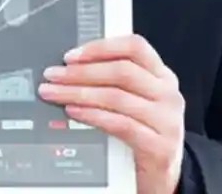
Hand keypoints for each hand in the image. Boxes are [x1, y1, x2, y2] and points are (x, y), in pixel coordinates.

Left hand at [38, 35, 184, 193]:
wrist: (164, 174)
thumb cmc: (145, 132)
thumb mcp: (138, 100)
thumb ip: (115, 81)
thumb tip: (72, 66)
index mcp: (162, 76)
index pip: (135, 47)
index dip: (101, 47)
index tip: (72, 55)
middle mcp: (168, 95)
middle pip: (122, 71)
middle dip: (81, 72)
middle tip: (54, 75)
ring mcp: (167, 121)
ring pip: (117, 96)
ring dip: (79, 93)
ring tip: (56, 94)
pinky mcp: (159, 146)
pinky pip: (120, 124)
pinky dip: (93, 116)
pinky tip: (75, 112)